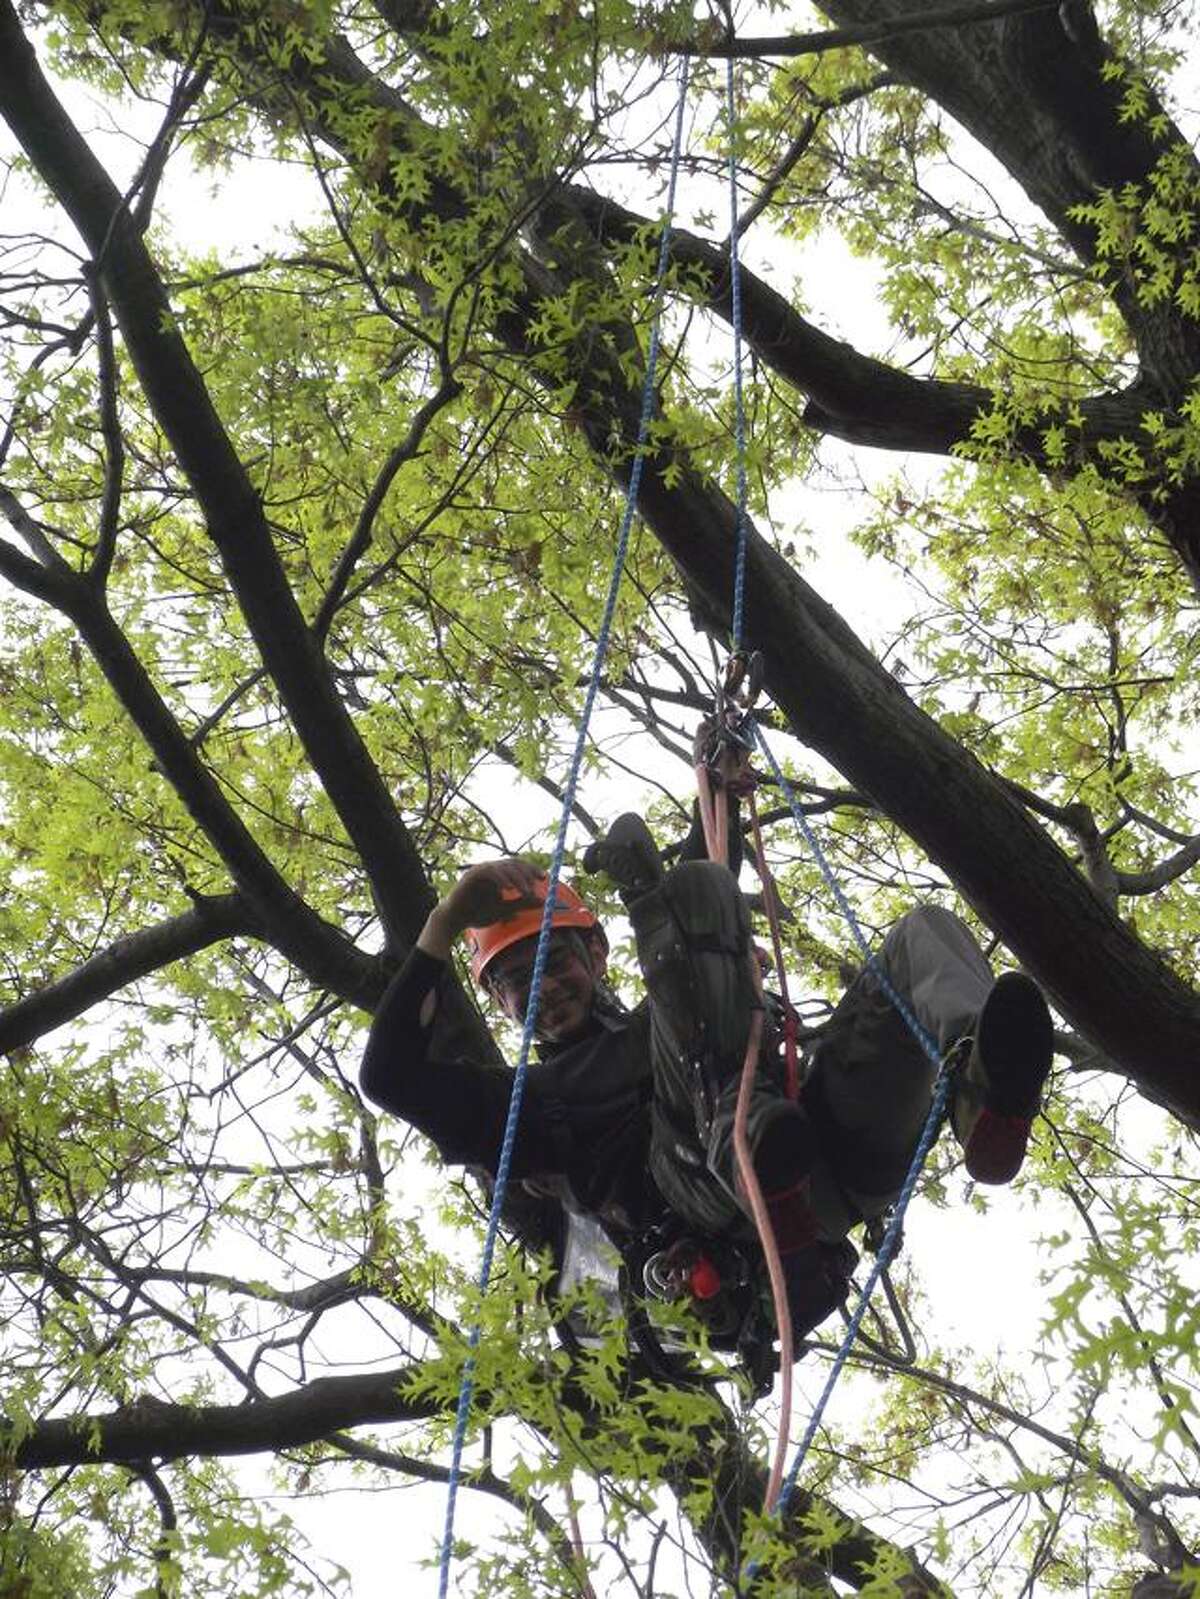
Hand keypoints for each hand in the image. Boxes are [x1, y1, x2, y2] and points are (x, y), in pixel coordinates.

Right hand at [419, 859, 543, 958]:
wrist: (455, 920)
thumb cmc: (478, 914)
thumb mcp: (506, 909)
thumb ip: (522, 903)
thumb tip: (543, 900)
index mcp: (498, 874)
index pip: (517, 865)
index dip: (531, 869)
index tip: (543, 877)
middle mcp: (490, 869)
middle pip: (512, 862)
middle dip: (527, 871)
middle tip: (537, 882)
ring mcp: (480, 870)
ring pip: (503, 866)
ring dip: (517, 877)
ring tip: (526, 891)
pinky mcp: (471, 875)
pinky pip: (489, 872)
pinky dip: (501, 879)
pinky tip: (508, 889)